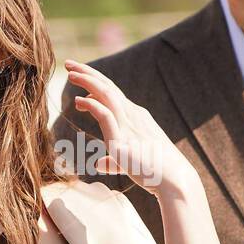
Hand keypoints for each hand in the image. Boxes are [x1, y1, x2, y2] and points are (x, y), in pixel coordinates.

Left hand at [65, 59, 196, 196]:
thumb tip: (99, 163)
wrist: (174, 180)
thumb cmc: (155, 172)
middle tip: (69, 63)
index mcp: (136, 117)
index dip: (95, 82)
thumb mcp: (130, 162)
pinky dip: (91, 105)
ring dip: (88, 81)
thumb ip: (113, 161)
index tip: (78, 77)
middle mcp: (133, 115)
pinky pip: (106, 115)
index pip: (113, 92)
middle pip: (108, 86)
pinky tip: (78, 102)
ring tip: (71, 73)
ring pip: (107, 94)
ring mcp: (130, 124)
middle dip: (89, 73)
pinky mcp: (123, 139)